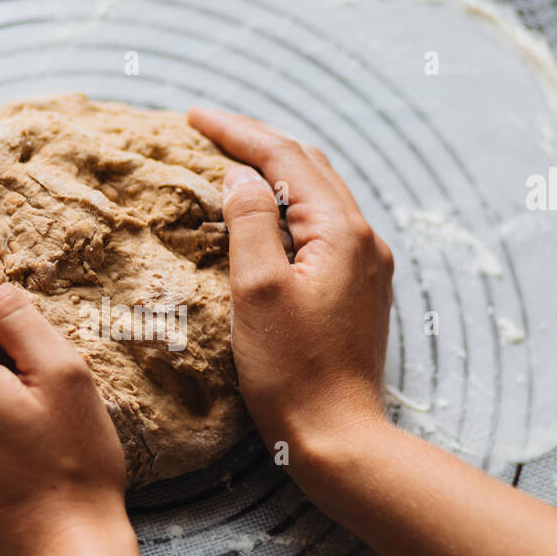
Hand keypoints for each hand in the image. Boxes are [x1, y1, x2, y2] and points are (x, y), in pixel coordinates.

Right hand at [186, 109, 394, 464]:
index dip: (237, 133)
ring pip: (318, 197)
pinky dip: (289, 210)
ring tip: (231, 164)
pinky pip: (322, 230)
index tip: (191, 117)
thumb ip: (250, 221)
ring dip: (275, 175)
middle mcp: (363, 240)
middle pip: (308, 168)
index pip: (284, 158)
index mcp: (341, 230)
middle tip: (207, 132)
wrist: (337, 437)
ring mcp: (365, 267)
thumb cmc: (291, 371)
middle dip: (257, 144)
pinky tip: (265, 218)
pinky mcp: (357, 293)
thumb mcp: (257, 289)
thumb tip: (239, 175)